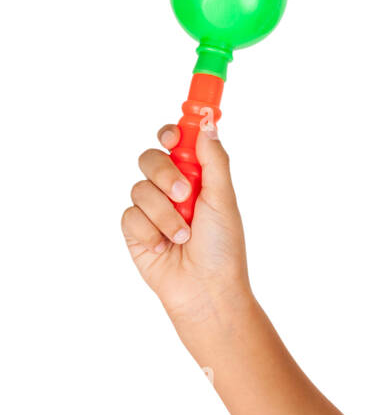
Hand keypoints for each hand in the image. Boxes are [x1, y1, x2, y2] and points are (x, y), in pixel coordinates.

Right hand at [121, 122, 253, 325]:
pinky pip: (130, 215)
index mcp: (197, 179)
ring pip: (140, 189)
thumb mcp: (224, 200)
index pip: (176, 143)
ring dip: (164, 213)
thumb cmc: (223, 250)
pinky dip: (149, 231)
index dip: (171, 134)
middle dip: (165, 175)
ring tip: (183, 236)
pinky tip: (163, 247)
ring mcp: (152, 211)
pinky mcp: (136, 232)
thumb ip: (214, 160)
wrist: (206, 290)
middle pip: (150, 159)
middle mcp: (172, 191)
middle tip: (184, 195)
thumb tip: (208, 123)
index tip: (173, 138)